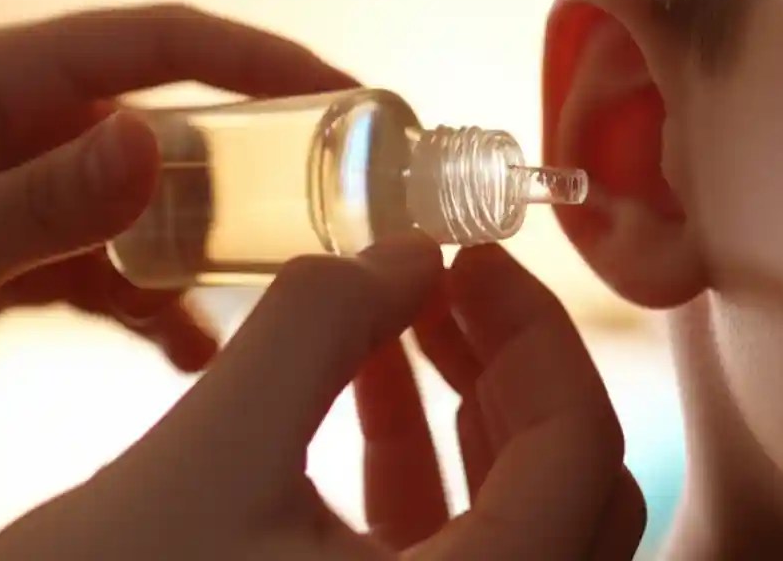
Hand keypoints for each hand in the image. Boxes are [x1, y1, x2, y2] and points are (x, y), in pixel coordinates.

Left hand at [0, 5, 354, 391]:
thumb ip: (49, 195)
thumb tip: (163, 140)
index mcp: (16, 84)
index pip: (168, 43)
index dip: (267, 59)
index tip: (351, 94)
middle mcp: (34, 125)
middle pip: (179, 123)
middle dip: (264, 163)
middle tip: (343, 212)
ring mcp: (27, 189)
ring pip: (153, 205)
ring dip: (215, 246)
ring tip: (281, 295)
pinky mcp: (13, 251)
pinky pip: (110, 269)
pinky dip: (155, 306)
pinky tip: (191, 355)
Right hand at [0, 240, 643, 559]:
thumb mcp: (200, 463)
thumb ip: (312, 333)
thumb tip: (410, 251)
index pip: (582, 452)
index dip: (537, 329)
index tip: (467, 257)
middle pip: (571, 487)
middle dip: (509, 363)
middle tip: (440, 278)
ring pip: (514, 519)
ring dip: (466, 404)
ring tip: (396, 307)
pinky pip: (445, 548)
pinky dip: (415, 461)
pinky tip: (357, 376)